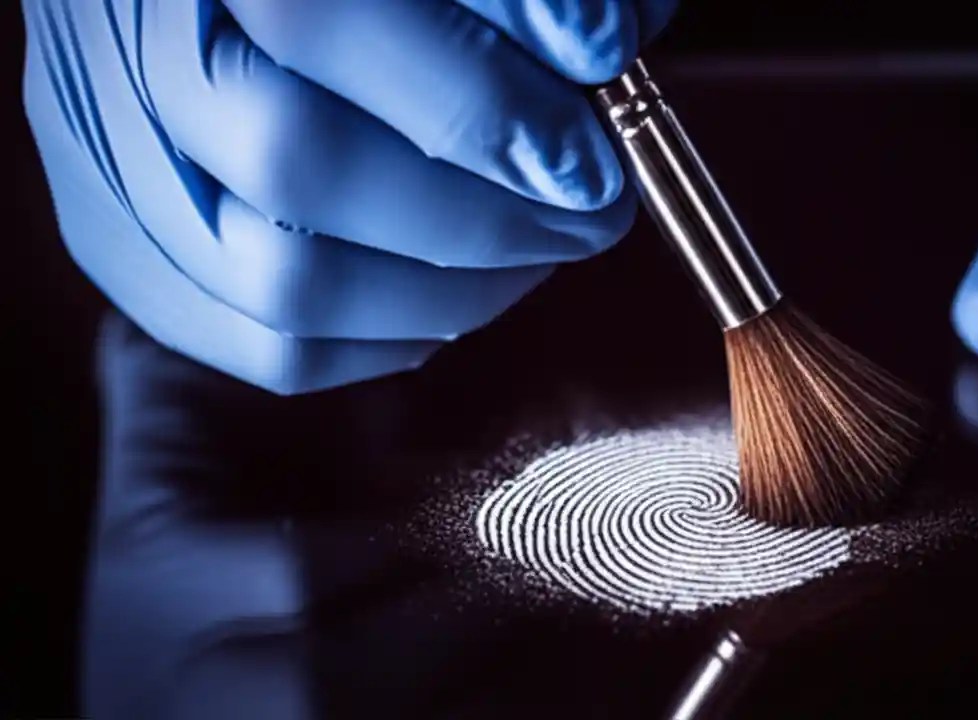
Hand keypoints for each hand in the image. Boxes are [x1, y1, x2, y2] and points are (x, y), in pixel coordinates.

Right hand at [22, 0, 676, 393]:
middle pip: (295, 165)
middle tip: (589, 214)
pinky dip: (389, 340)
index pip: (314, 23)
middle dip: (482, 215)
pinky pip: (267, 348)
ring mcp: (111, 165)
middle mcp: (126, 53)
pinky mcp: (131, 252)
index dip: (472, 105)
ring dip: (449, 293)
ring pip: (280, 283)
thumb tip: (594, 50)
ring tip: (536, 252)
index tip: (589, 156)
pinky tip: (457, 296)